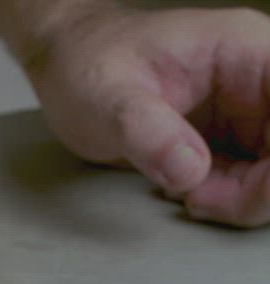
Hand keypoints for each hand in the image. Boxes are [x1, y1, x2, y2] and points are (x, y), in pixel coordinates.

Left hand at [26, 5, 269, 226]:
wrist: (65, 65)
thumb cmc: (85, 63)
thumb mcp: (105, 96)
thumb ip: (146, 132)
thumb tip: (189, 171)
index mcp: (245, 51)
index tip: (251, 189)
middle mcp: (256, 80)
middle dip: (260, 188)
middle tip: (202, 200)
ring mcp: (246, 110)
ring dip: (243, 198)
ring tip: (188, 197)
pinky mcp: (228, 138)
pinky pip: (251, 177)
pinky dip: (227, 197)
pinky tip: (186, 193)